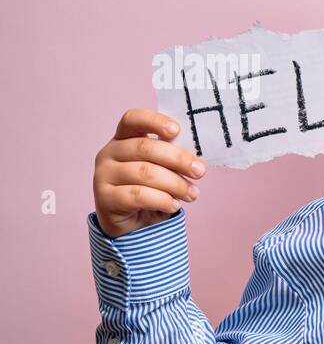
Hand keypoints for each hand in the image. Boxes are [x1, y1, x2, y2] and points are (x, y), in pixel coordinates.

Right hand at [93, 109, 204, 238]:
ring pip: (145, 173)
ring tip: (192, 194)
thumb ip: (172, 159)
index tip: (176, 130)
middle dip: (178, 159)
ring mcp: (103, 175)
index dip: (155, 121)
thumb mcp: (163, 169)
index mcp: (123, 138)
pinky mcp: (105, 199)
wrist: (132, 223)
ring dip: (175, 184)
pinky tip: (174, 205)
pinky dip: (162, 200)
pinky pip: (139, 195)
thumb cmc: (152, 190)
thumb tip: (197, 161)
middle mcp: (109, 153)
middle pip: (145, 148)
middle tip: (200, 172)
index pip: (133, 119)